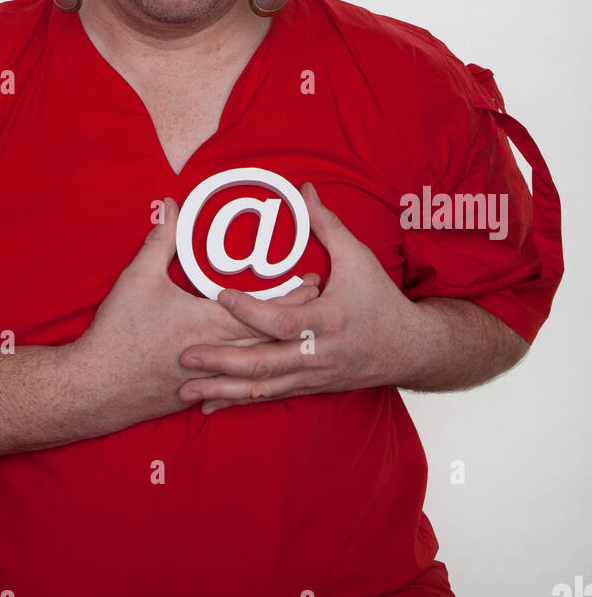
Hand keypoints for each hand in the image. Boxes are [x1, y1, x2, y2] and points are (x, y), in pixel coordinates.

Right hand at [74, 198, 313, 435]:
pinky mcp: (198, 393)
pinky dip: (257, 376)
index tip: (313, 281)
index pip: (263, 308)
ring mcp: (210, 377)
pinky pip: (237, 385)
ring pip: (258, 362)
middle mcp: (218, 351)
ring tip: (301, 331)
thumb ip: (162, 239)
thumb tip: (172, 205)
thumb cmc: (119, 332)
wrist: (97, 386)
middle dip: (296, 318)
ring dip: (282, 345)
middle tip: (319, 302)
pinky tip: (266, 372)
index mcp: (209, 321)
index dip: (291, 296)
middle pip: (270, 334)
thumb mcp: (139, 277)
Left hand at [176, 183, 417, 412]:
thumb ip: (327, 225)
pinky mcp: (308, 388)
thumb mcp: (358, 259)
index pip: (282, 321)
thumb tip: (304, 190)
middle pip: (265, 363)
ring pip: (262, 388)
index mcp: (328, 321)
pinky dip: (239, 401)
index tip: (219, 297)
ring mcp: (312, 376)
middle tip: (185, 355)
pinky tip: (210, 406)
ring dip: (223, 390)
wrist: (410, 350)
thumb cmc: (382, 301)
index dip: (250, 311)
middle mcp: (318, 354)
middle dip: (222, 361)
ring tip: (186, 391)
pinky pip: (269, 397)